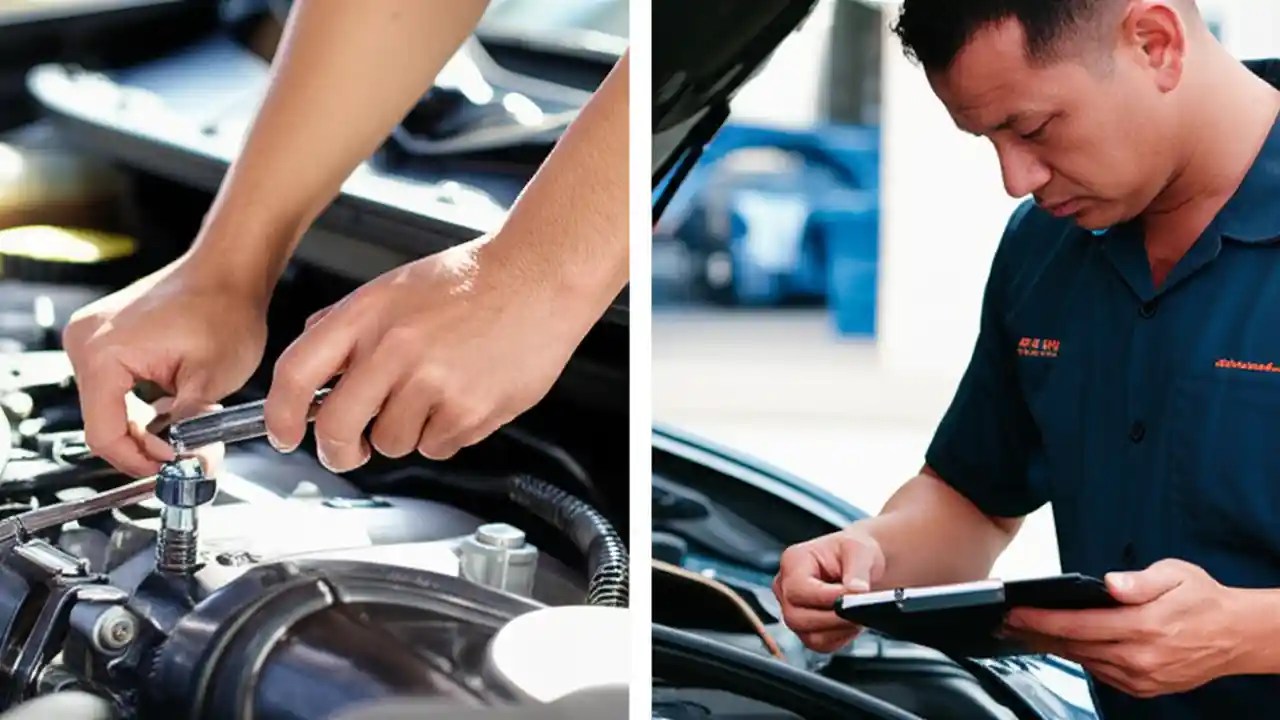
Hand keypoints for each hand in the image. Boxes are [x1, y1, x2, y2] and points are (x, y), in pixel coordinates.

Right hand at [62, 255, 269, 476]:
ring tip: (191, 422)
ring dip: (150, 424)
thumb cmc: (225, 307)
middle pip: (105, 422)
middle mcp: (86, 342)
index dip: (139, 460)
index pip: (103, 434)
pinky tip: (177, 403)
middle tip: (190, 451)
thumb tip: (186, 464)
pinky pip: (119, 386)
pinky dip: (147, 402)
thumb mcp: (210, 382)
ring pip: (113, 407)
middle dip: (148, 444)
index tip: (171, 468)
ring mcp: (94, 337)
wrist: (233, 268)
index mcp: (101, 354)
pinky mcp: (109, 336)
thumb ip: (190, 430)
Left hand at [264, 236, 593, 470]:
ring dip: (405, 433)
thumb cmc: (474, 280)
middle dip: (338, 450)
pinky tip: (464, 395)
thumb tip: (314, 363)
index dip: (280, 415)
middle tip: (349, 449)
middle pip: (336, 427)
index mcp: (368, 314)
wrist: (540, 277)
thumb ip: (349, 323)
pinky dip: (446, 432)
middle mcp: (395, 348)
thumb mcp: (395, 286)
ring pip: (391, 443)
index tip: (284, 434)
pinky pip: (436, 446)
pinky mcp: (468, 411)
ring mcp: (432, 383)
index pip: (297, 373)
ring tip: (435, 395)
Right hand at [772, 528, 886, 652]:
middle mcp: (784, 587)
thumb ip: (857, 570)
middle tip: (860, 611)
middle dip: (833, 618)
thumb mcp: (859, 550)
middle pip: (797, 617)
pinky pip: (819, 644)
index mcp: (793, 561)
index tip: (854, 597)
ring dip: (838, 630)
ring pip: (808, 635)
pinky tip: (851, 623)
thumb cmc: (852, 552)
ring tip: (858, 615)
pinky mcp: (804, 628)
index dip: (826, 598)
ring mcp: (791, 610)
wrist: (859, 564)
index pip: (798, 589)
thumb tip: (856, 592)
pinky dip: (839, 638)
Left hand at [1004, 559, 1247, 697]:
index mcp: (1143, 626)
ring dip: (1054, 646)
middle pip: (1074, 645)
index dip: (1042, 619)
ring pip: (1085, 661)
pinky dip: (1080, 658)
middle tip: (1007, 622)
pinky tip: (1064, 645)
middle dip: (1037, 632)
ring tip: (1027, 632)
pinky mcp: (1144, 687)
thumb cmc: (1203, 600)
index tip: (1015, 613)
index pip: (1078, 624)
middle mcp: (1139, 657)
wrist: (1236, 635)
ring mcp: (1141, 677)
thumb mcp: (1176, 574)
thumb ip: (1139, 580)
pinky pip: (1101, 673)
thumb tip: (1111, 584)